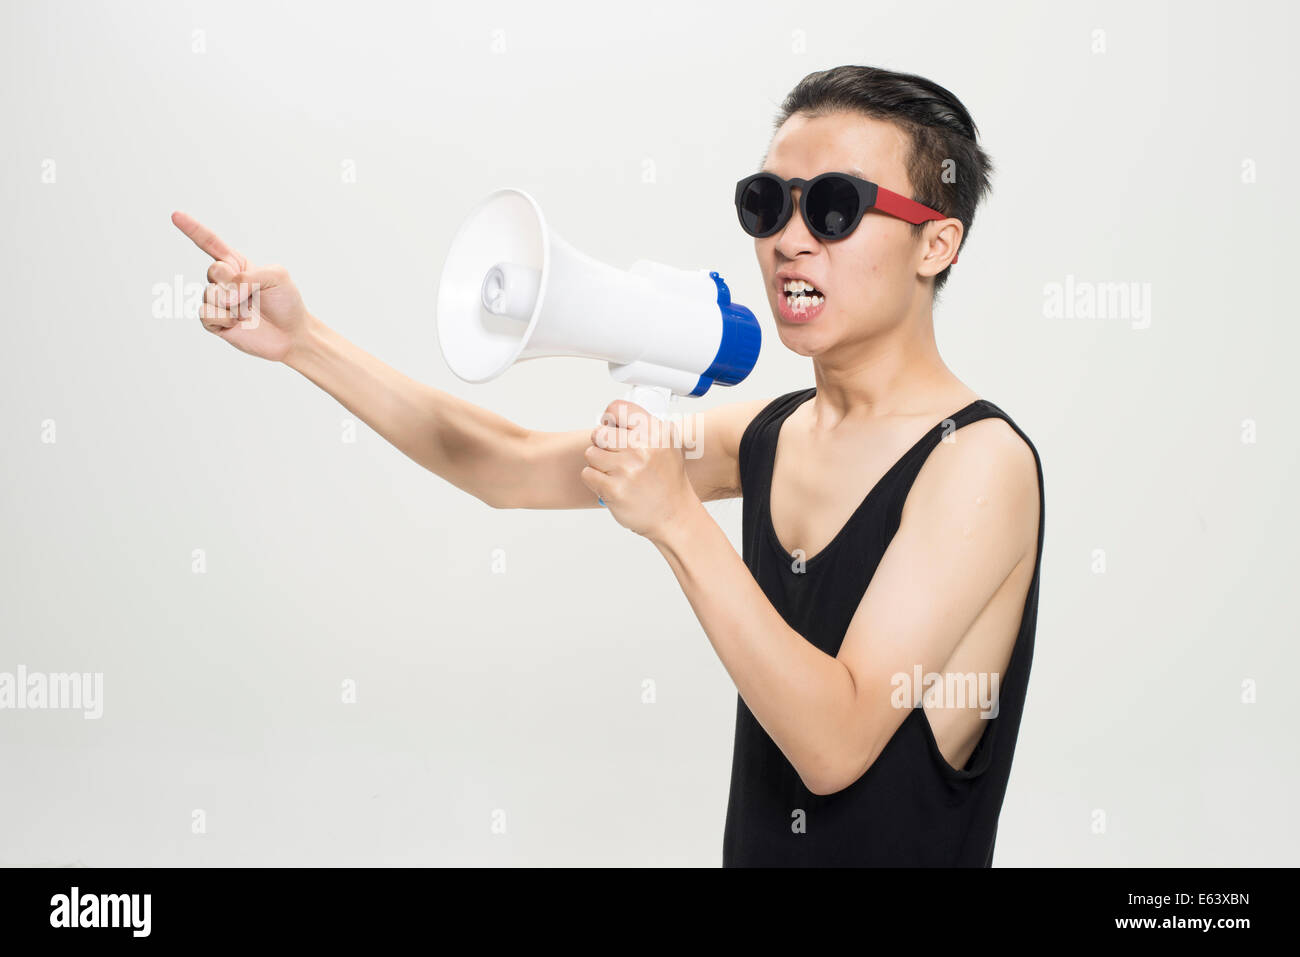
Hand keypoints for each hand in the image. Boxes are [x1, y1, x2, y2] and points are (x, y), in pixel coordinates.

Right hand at [171, 211, 312, 362]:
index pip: (210, 243)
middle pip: (214, 270)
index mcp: (236, 264)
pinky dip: (223, 318)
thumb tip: (225, 295)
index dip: (192, 229)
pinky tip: (237, 323)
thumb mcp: (277, 276)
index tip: (175, 215)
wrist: (292, 334)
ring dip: (233, 304)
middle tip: (251, 295)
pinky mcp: (215, 322)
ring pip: (210, 294)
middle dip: (234, 282)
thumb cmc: (286, 302)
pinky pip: (206, 314)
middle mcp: (223, 281)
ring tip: (249, 312)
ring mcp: (218, 302)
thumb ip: (249, 276)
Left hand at [581, 399, 696, 541]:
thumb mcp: (668, 446)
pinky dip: (595, 481)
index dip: (609, 418)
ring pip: (591, 453)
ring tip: (615, 473)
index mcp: (656, 433)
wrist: (674, 516)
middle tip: (614, 456)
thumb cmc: (668, 482)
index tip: (611, 427)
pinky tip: (612, 485)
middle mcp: (642, 448)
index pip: (617, 409)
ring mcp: (627, 470)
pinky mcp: (614, 489)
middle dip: (602, 445)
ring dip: (599, 464)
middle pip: (599, 433)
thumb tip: (616, 417)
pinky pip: (588, 474)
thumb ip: (645, 427)